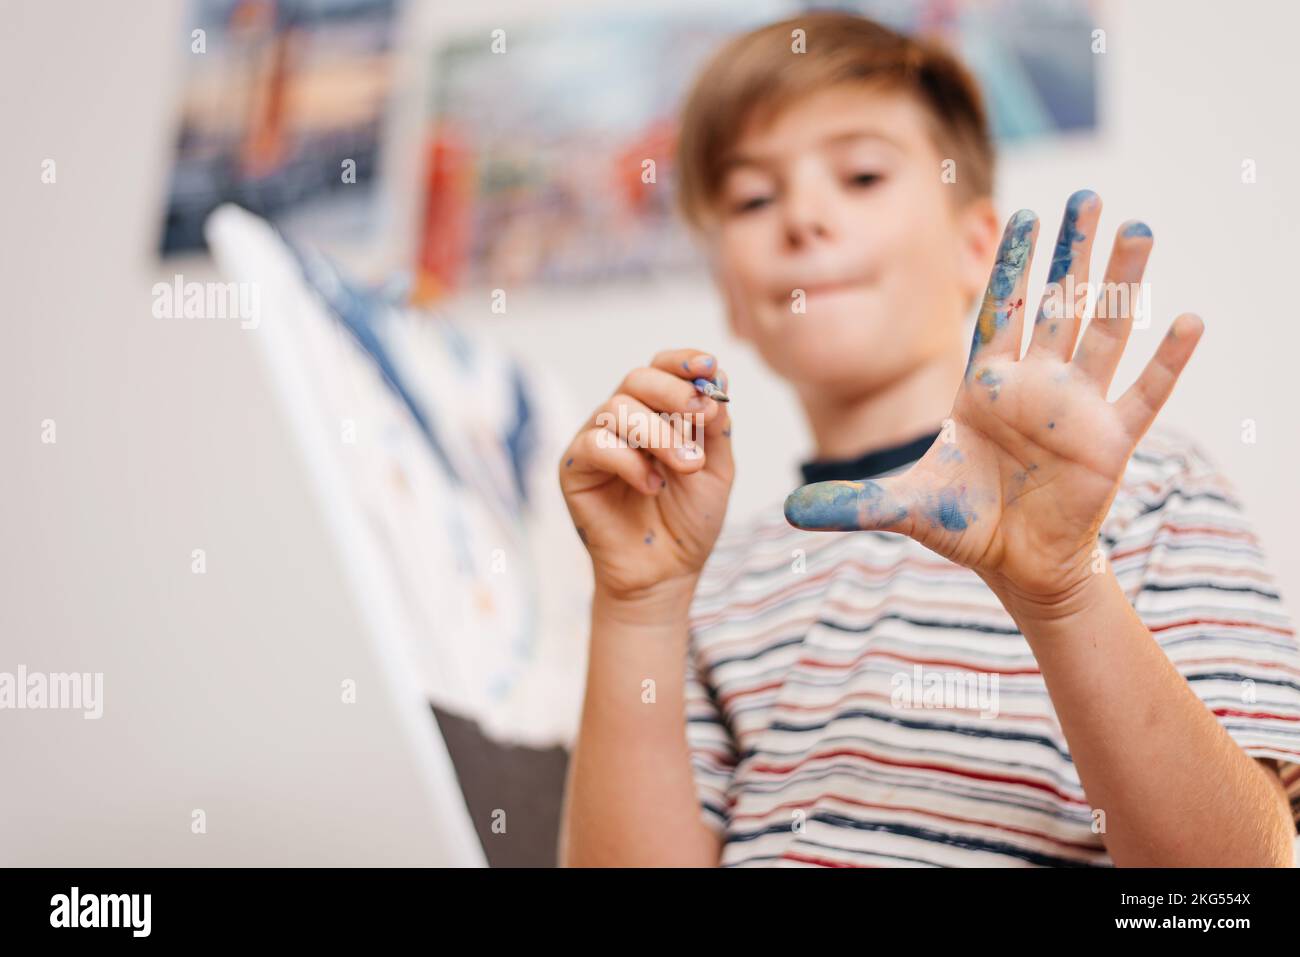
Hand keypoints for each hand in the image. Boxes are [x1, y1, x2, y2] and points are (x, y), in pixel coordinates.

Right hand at [559, 349, 734, 601]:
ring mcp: (596, 441)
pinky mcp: (575, 469)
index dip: (684, 361)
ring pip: (617, 408)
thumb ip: (715, 428)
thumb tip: (716, 382)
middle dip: (673, 392)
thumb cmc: (688, 521)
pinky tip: (652, 486)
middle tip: (701, 418)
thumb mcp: (716, 469)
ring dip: (659, 434)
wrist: (666, 573)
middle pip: (637, 378)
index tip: (709, 368)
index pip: (663, 368)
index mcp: (657, 412)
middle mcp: (623, 420)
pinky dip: (630, 461)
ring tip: (687, 468)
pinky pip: (596, 444)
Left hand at [783, 190, 1203, 607]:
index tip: (1018, 214)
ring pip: (1103, 333)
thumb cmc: (965, 523)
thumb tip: (784, 511)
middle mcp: (1034, 386)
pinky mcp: (1110, 444)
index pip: (998, 312)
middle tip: (1087, 196)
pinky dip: (1166, 363)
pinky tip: (1188, 321)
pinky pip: (1145, 396)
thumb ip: (849, 503)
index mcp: (985, 386)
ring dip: (1122, 286)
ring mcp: (1076, 410)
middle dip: (1070, 253)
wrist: (1014, 565)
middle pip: (1055, 305)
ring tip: (1141, 231)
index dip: (1009, 265)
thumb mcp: (901, 507)